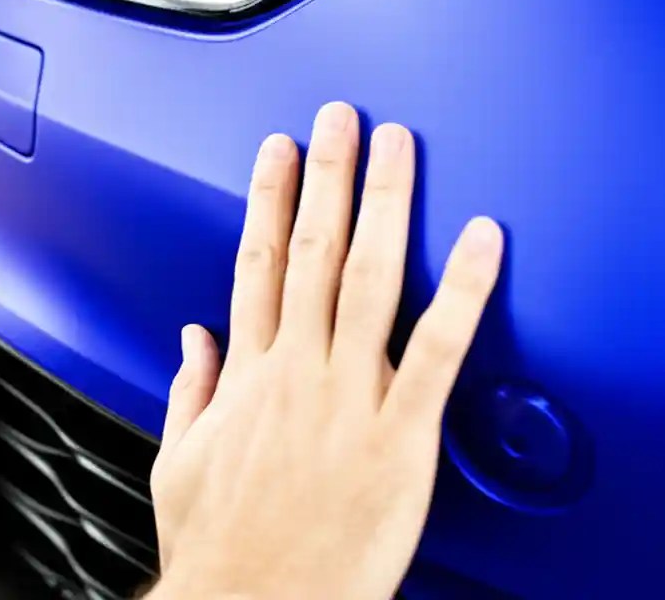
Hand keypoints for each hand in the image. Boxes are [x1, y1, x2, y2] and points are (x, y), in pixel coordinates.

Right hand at [147, 103, 503, 599]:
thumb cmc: (224, 546)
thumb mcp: (183, 460)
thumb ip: (195, 390)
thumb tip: (196, 339)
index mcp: (249, 374)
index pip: (258, 261)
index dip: (269, 198)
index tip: (278, 151)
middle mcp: (298, 370)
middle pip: (313, 250)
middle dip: (327, 175)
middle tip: (340, 118)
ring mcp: (350, 397)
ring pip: (370, 278)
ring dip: (385, 203)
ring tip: (398, 147)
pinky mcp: (401, 435)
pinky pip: (439, 348)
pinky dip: (461, 288)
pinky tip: (481, 241)